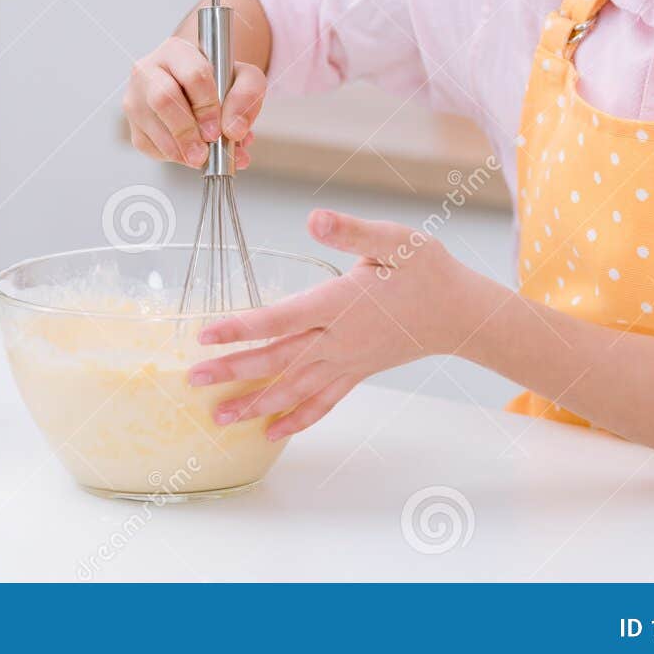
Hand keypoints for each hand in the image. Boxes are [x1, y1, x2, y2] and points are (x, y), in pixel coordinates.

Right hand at [123, 35, 265, 169]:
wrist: (198, 87)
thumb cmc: (219, 80)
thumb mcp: (244, 78)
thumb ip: (247, 96)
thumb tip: (234, 130)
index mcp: (176, 51)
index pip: (192, 75)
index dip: (207, 106)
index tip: (218, 130)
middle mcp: (148, 70)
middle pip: (162, 99)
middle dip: (187, 132)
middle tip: (205, 152)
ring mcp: (135, 97)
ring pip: (152, 127)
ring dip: (181, 151)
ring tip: (204, 158)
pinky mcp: (134, 124)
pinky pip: (148, 146)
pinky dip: (173, 156)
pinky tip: (189, 153)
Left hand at [188, 209, 489, 438]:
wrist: (461, 313)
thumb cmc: (428, 270)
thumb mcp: (396, 239)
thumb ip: (352, 231)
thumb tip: (315, 220)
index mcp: (342, 303)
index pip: (281, 318)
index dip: (241, 327)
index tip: (204, 334)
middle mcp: (340, 339)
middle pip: (277, 360)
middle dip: (232, 372)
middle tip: (192, 381)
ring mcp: (348, 362)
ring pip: (294, 388)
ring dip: (255, 404)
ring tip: (218, 419)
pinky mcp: (357, 373)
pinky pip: (322, 403)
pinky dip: (296, 420)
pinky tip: (271, 433)